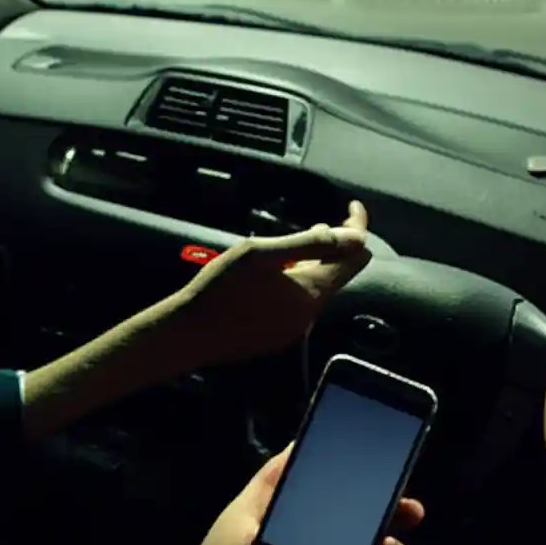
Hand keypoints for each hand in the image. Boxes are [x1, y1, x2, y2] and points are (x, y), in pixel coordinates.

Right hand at [171, 200, 372, 367]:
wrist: (188, 335)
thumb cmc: (221, 287)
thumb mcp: (261, 253)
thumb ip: (310, 243)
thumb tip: (355, 236)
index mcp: (312, 292)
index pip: (356, 258)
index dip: (357, 229)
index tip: (351, 206)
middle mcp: (311, 314)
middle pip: (338, 274)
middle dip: (334, 247)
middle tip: (318, 223)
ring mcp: (295, 330)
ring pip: (317, 289)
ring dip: (312, 264)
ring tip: (290, 247)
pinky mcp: (279, 338)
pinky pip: (299, 304)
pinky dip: (296, 284)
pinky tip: (273, 275)